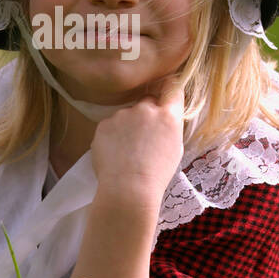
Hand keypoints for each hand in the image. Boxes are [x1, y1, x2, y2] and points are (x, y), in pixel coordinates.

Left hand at [89, 73, 186, 202]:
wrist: (128, 188)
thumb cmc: (157, 174)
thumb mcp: (174, 148)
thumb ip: (168, 127)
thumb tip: (161, 119)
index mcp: (168, 116)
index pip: (172, 89)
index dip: (169, 89)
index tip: (166, 92)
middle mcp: (146, 109)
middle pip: (147, 101)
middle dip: (146, 114)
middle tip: (143, 137)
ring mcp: (123, 115)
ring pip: (126, 115)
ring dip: (127, 126)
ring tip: (126, 151)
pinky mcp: (104, 124)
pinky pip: (110, 126)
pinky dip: (112, 136)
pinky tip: (114, 154)